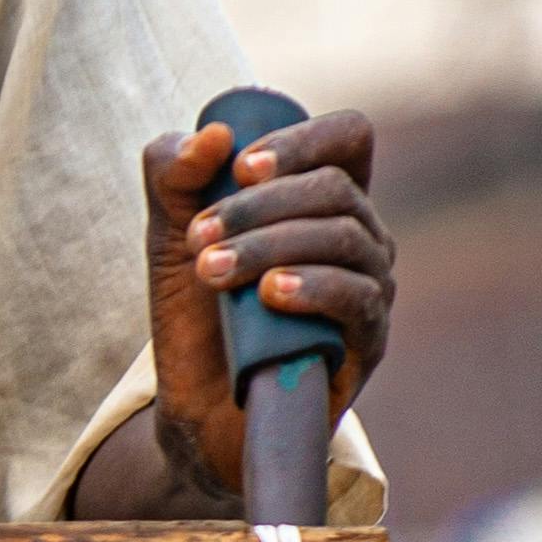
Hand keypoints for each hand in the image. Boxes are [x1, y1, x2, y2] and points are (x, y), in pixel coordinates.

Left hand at [136, 108, 394, 495]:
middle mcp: (360, 237)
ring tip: (213, 271)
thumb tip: (215, 134)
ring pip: (344, 238)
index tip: (243, 167)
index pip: (349, 138)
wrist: (198, 406)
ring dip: (269, 246)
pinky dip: (312, 288)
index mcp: (324, 199)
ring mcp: (370, 288)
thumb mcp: (171, 233)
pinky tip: (270, 293)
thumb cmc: (197, 313)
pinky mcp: (368, 343)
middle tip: (199, 236)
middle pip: (335, 188)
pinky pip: (358, 299)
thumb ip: (173, 174)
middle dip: (259, 206)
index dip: (303, 139)